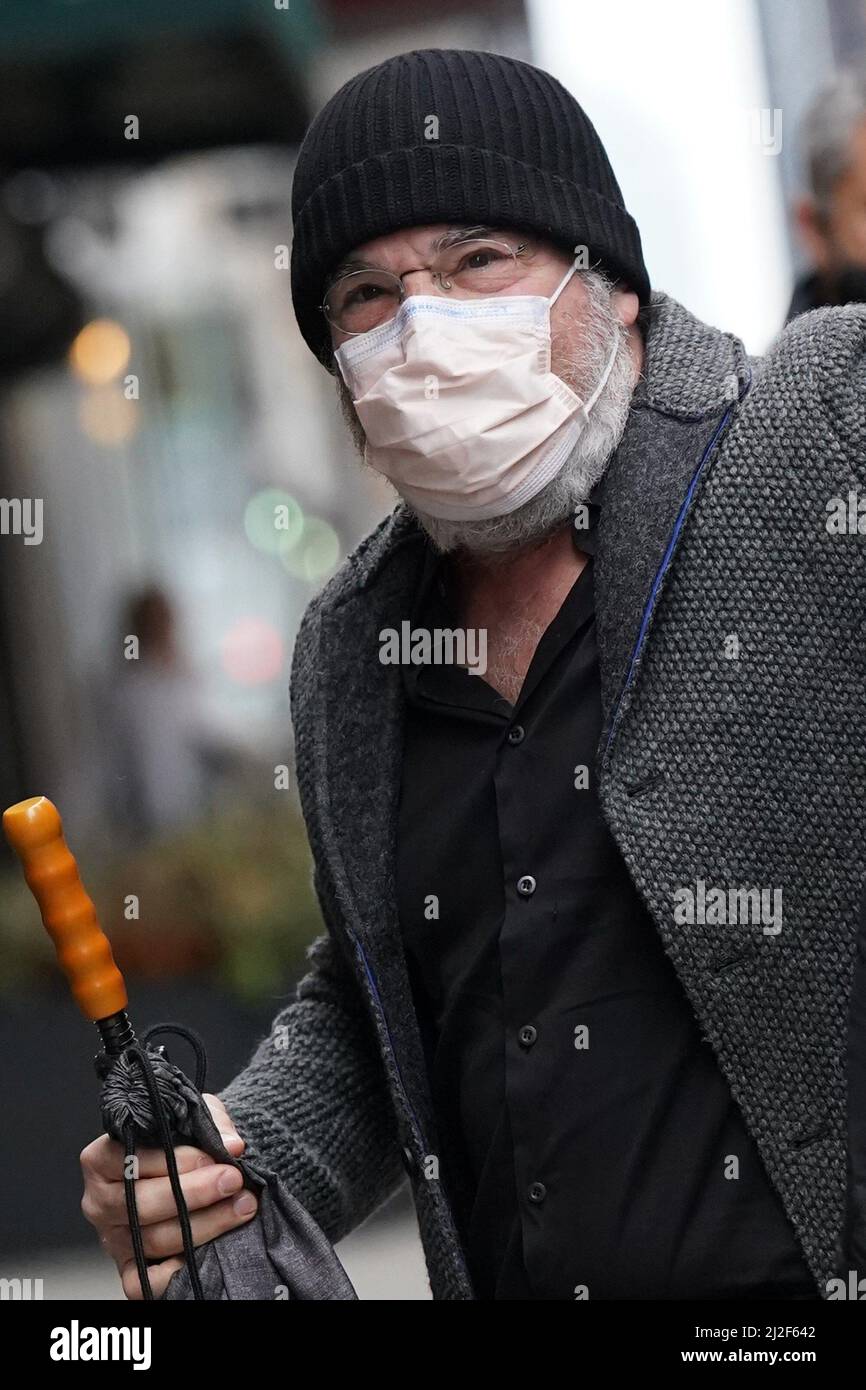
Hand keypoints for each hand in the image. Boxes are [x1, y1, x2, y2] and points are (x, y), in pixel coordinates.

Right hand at [80, 1093, 258, 1298]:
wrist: (186, 1169)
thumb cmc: (180, 1141)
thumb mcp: (190, 1118)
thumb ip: (210, 1124)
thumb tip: (232, 1146)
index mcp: (101, 1159)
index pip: (131, 1159)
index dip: (176, 1160)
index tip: (214, 1157)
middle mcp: (99, 1202)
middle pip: (140, 1204)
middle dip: (194, 1193)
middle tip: (233, 1181)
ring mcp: (112, 1239)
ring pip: (153, 1240)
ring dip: (204, 1225)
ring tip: (241, 1207)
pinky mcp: (128, 1269)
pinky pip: (143, 1283)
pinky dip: (175, 1273)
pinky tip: (210, 1253)